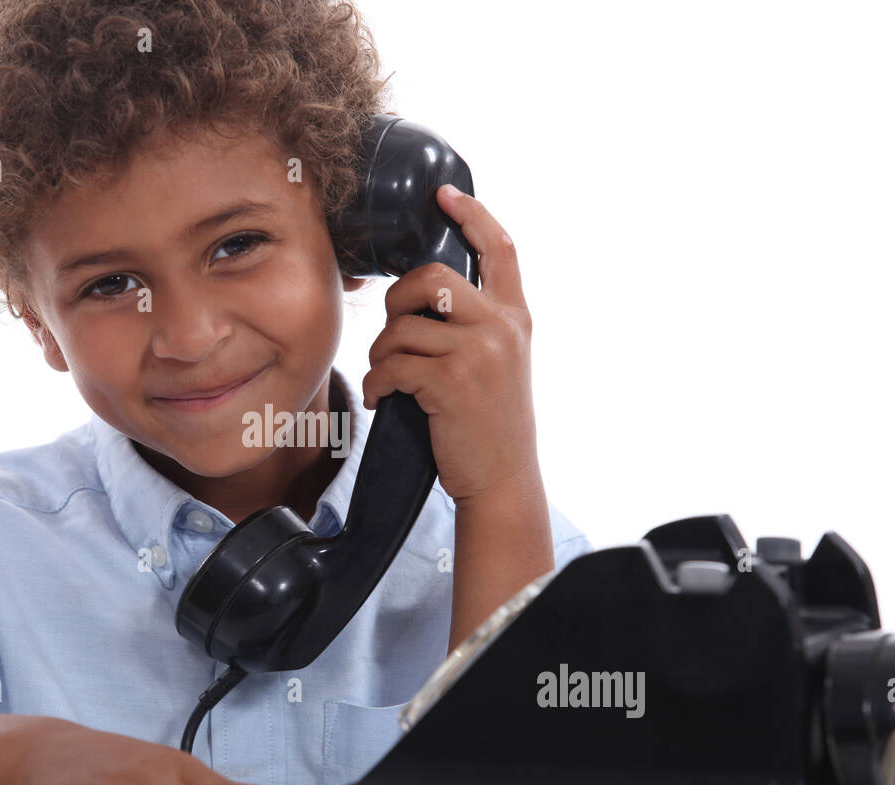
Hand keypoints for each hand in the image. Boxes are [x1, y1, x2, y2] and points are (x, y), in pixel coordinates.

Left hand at [361, 183, 540, 504]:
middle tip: (394, 335)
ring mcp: (479, 352)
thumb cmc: (488, 424)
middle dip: (397, 301)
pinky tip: (384, 400)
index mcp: (516, 317)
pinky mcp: (451, 381)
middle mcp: (503, 327)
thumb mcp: (499, 363)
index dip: (471, 215)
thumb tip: (423, 295)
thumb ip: (476, 324)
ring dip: (383, 355)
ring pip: (403, 327)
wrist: (502, 479)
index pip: (500, 248)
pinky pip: (393, 364)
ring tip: (390, 380)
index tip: (444, 195)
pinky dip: (378, 383)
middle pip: (431, 277)